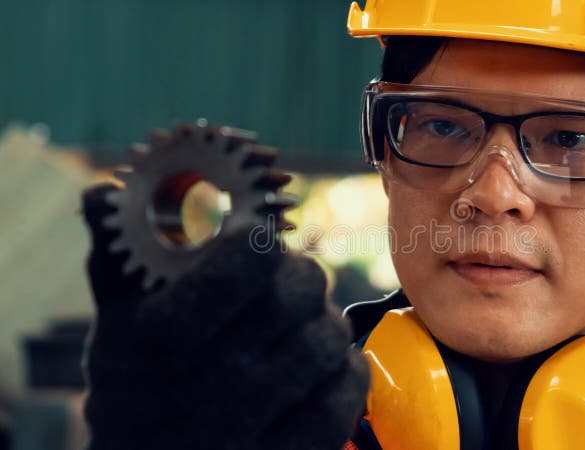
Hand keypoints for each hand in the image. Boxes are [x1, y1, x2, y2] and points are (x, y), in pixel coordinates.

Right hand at [81, 182, 368, 449]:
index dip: (260, 238)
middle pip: (300, 291)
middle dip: (299, 273)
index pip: (240, 265)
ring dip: (324, 320)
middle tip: (286, 277)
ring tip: (301, 323)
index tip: (257, 235)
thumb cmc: (135, 383)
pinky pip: (347, 392)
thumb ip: (118, 254)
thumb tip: (103, 190)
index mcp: (168, 336)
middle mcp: (217, 378)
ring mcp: (258, 420)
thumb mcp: (116, 322)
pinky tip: (323, 363)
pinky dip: (345, 369)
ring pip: (329, 338)